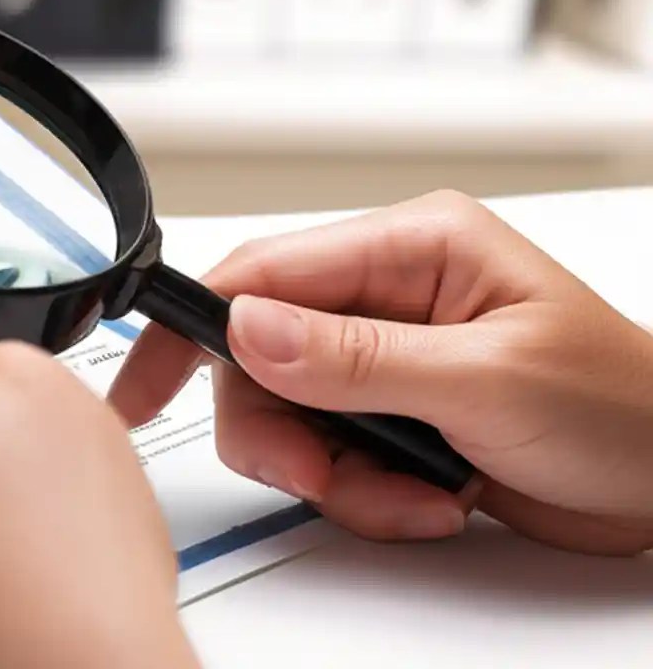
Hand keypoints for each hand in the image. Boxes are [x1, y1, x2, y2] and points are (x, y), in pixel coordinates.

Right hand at [110, 190, 652, 555]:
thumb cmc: (626, 410)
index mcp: (412, 249)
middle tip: (320, 476)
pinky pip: (327, 460)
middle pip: (260, 360)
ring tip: (410, 493)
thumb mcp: (489, 380)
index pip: (263, 273)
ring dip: (335, 476)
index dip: (193, 328)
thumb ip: (358, 358)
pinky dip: (365, 496)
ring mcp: (385, 361)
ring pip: (287, 419)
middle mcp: (388, 297)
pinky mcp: (391, 417)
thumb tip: (249, 330)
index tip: (143, 387)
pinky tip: (430, 498)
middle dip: (284, 433)